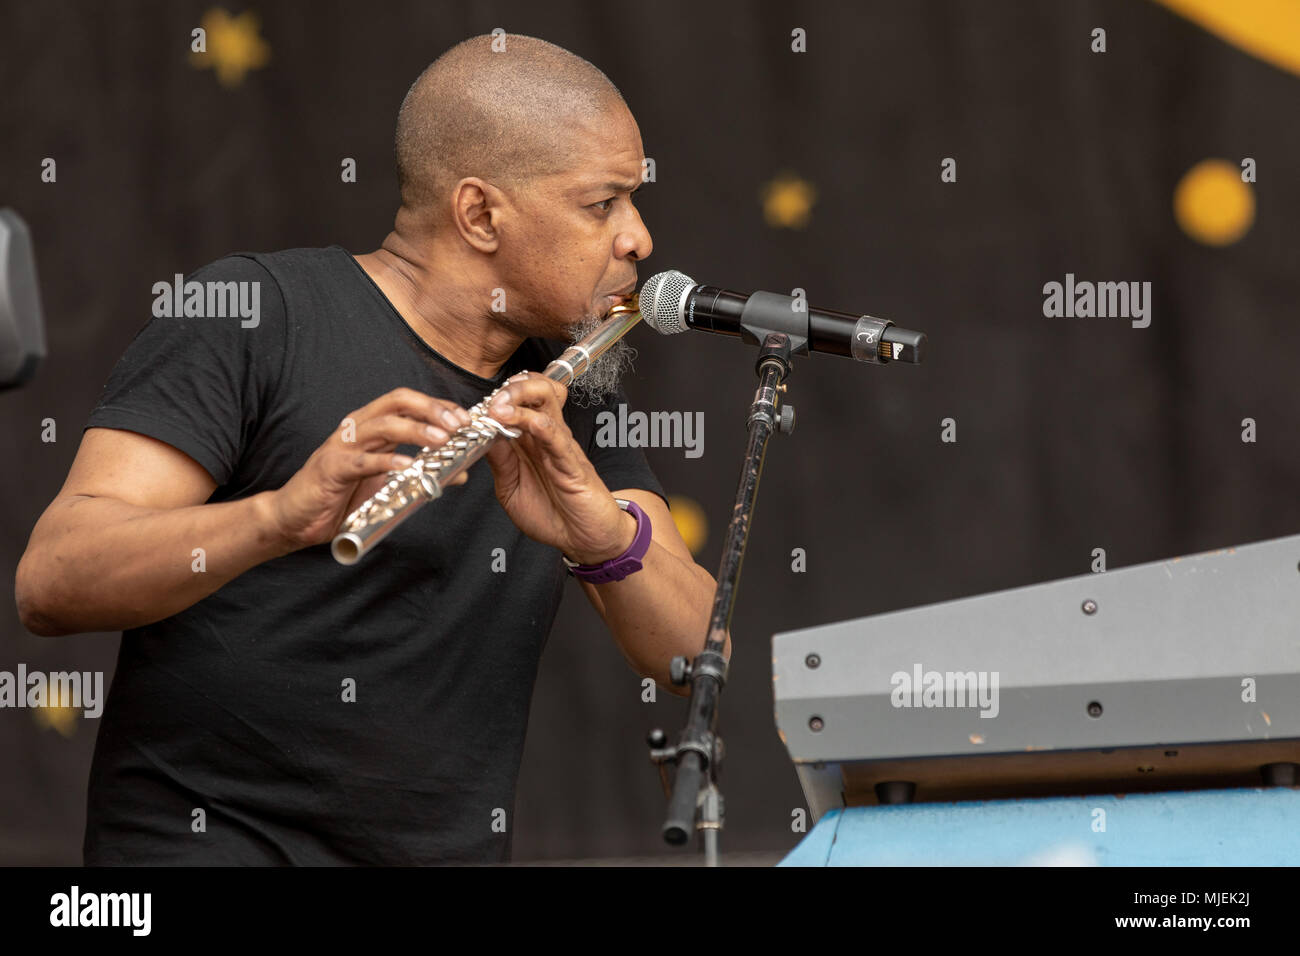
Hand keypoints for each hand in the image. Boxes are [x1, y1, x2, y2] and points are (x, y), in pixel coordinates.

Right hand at [270, 387, 472, 549]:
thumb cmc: (340, 496)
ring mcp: (343, 446)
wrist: (295, 518)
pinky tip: (409, 466)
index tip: (466, 418)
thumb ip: (422, 474)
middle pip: (398, 402)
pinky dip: (388, 461)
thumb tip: (461, 474)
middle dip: (432, 409)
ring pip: (384, 425)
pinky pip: (364, 461)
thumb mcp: (387, 484)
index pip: (408, 402)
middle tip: (458, 424)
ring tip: (442, 440)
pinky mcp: (333, 468)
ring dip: (416, 430)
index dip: (439, 405)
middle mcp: (358, 428)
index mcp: (371, 426)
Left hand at [482, 371, 635, 563]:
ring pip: (546, 404)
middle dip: (511, 388)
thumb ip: (499, 463)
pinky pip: (556, 436)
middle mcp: (545, 437)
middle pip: (534, 391)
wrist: (584, 539)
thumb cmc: (552, 514)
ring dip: (520, 398)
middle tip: (491, 401)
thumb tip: (480, 435)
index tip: (474, 408)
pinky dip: (540, 424)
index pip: (516, 402)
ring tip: (498, 407)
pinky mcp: (572, 464)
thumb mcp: (511, 490)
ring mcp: (559, 447)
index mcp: (529, 442)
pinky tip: (527, 422)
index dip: (495, 397)